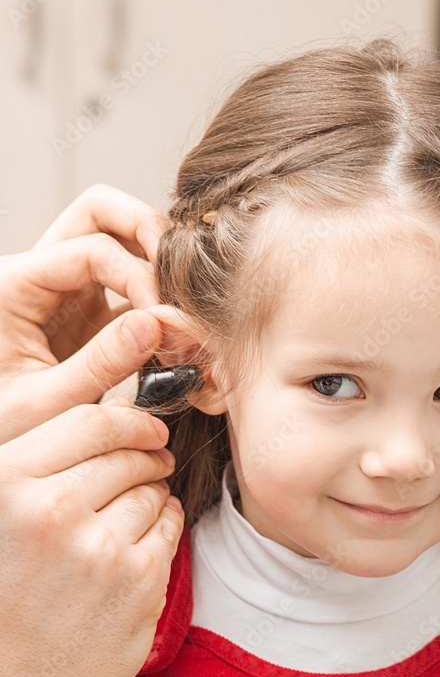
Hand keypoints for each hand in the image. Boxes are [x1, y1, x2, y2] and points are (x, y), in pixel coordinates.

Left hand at [0, 183, 190, 443]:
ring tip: (183, 313)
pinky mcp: (90, 316)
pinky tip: (179, 341)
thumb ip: (98, 366)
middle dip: (150, 233)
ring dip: (158, 265)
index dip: (139, 278)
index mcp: (13, 285)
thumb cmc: (5, 431)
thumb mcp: (45, 406)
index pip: (91, 249)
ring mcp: (67, 292)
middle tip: (182, 281)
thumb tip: (154, 325)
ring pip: (120, 239)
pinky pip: (132, 288)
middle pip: (101, 213)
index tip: (166, 326)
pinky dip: (160, 304)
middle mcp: (40, 275)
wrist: (2, 463)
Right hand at [0, 398, 183, 676]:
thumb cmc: (9, 595)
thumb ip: (41, 464)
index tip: (145, 425)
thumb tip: (110, 407)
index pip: (89, 420)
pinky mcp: (140, 578)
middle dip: (148, 452)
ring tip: (136, 510)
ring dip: (155, 490)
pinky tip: (143, 540)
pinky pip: (170, 523)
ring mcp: (99, 546)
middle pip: (128, 452)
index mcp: (7, 484)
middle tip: (154, 459)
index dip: (128, 418)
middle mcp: (51, 510)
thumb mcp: (3, 517)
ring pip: (152, 487)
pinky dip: (165, 522)